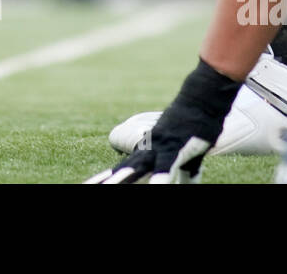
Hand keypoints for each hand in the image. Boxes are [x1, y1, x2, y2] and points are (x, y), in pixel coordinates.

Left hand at [86, 60, 236, 183]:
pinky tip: (156, 188)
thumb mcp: (188, 157)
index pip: (122, 170)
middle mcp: (147, 151)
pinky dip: (162, 179)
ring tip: (101, 188)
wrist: (200, 98)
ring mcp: (158, 148)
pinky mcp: (174, 147)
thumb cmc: (195, 127)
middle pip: (122, 171)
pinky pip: (166, 166)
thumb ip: (184, 174)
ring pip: (136, 169)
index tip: (90, 184)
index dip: (106, 178)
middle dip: (104, 181)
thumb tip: (185, 186)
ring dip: (121, 180)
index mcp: (146, 152)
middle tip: (85, 186)